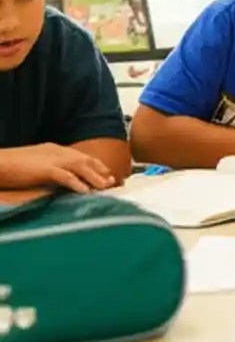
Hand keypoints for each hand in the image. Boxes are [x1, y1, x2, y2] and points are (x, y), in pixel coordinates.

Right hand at [0, 144, 116, 193]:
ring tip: (106, 187)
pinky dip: (77, 183)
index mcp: (55, 150)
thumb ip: (53, 168)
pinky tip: (85, 191)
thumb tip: (65, 179)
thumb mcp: (37, 164)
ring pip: (80, 167)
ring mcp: (52, 159)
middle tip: (114, 182)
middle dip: (101, 171)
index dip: (97, 166)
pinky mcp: (44, 169)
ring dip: (95, 177)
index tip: (108, 176)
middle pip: (85, 160)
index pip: (81, 157)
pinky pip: (65, 176)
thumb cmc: (13, 166)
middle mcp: (57, 152)